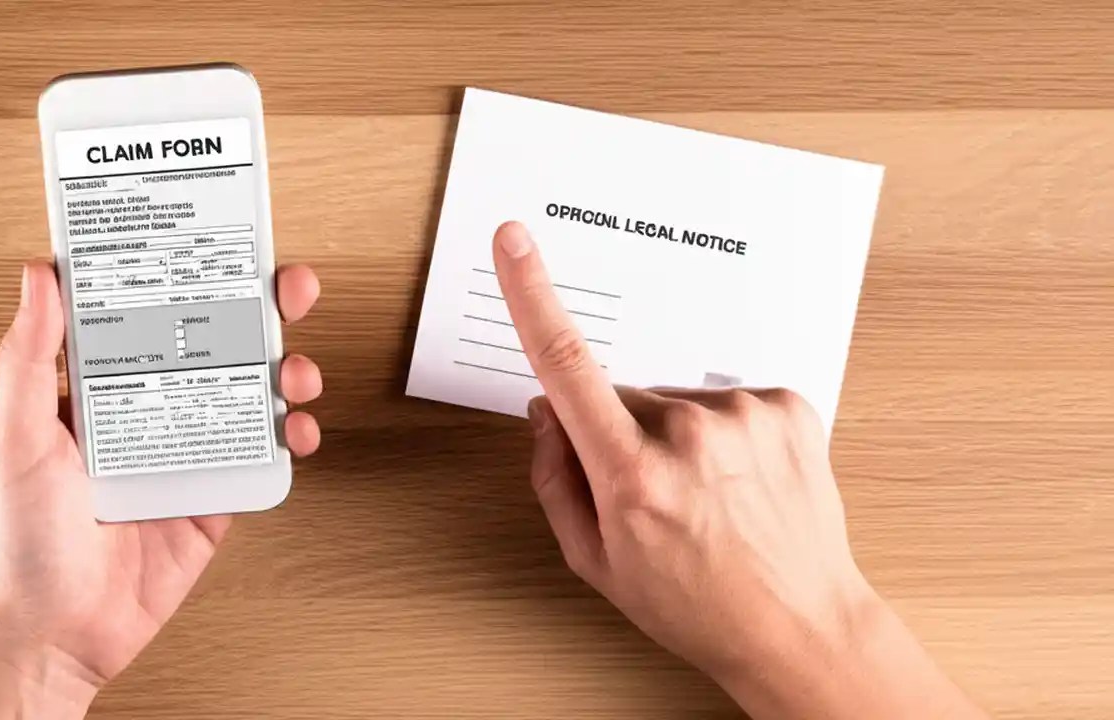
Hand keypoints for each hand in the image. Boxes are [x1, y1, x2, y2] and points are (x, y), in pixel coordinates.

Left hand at [0, 262, 321, 717]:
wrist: (61, 633)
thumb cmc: (24, 542)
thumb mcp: (18, 439)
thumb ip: (29, 359)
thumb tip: (37, 278)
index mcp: (104, 388)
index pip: (155, 313)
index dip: (192, 276)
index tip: (222, 244)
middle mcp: (152, 411)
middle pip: (219, 345)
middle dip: (263, 312)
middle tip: (289, 289)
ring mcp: (189, 453)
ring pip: (254, 394)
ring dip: (288, 374)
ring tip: (297, 374)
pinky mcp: (217, 497)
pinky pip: (265, 458)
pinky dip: (293, 441)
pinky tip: (298, 433)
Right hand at [492, 221, 984, 719]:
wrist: (799, 626)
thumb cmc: (695, 604)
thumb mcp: (596, 561)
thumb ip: (553, 479)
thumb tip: (545, 412)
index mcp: (632, 475)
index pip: (566, 366)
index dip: (532, 295)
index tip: (514, 243)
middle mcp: (690, 435)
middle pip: (621, 397)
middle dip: (621, 433)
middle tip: (655, 495)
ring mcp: (744, 416)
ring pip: (676, 401)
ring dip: (678, 435)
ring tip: (709, 497)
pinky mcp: (787, 406)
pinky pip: (725, 401)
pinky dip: (724, 433)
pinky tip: (739, 481)